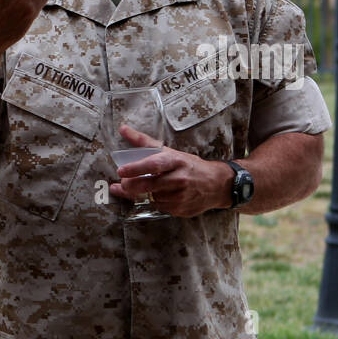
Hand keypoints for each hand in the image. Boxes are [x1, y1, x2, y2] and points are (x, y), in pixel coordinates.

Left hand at [110, 125, 230, 216]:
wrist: (217, 184)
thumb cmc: (188, 166)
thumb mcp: (170, 151)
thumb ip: (144, 142)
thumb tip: (123, 129)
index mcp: (176, 161)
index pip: (153, 164)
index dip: (135, 168)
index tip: (121, 171)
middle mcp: (179, 178)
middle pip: (148, 185)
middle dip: (130, 186)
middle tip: (123, 183)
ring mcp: (180, 196)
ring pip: (150, 198)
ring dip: (143, 194)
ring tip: (150, 186)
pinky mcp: (180, 209)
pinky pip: (158, 207)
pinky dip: (155, 201)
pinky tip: (161, 195)